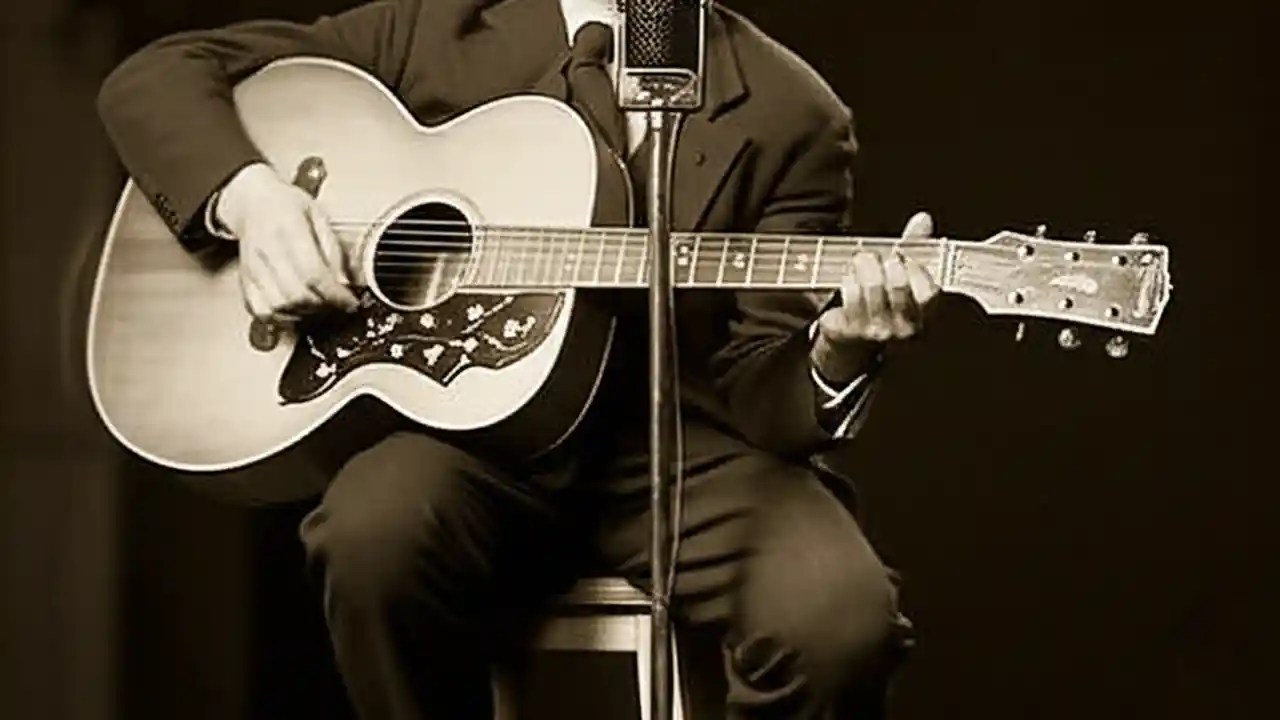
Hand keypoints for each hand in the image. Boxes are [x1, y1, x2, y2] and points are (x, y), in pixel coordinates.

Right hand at [217, 163, 357, 320]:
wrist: (252, 203)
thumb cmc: (287, 206)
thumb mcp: (320, 216)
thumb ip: (334, 250)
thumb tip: (346, 283)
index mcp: (288, 228)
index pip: (313, 273)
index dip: (335, 295)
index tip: (350, 302)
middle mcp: (267, 250)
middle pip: (296, 295)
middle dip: (323, 306)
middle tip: (337, 304)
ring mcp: (252, 268)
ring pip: (278, 307)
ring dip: (304, 314)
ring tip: (318, 304)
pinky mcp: (245, 281)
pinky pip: (261, 311)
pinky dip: (282, 318)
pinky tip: (296, 309)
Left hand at [812, 211, 941, 380]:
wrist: (851, 342)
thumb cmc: (881, 303)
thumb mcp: (903, 276)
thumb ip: (914, 247)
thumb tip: (923, 219)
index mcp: (923, 315)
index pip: (929, 291)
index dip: (914, 267)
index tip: (900, 257)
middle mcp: (903, 328)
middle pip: (898, 283)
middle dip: (886, 261)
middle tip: (874, 257)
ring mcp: (876, 330)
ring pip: (872, 285)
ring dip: (863, 265)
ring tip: (860, 262)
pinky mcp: (850, 329)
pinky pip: (850, 293)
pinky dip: (848, 277)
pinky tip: (848, 276)